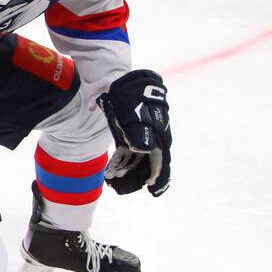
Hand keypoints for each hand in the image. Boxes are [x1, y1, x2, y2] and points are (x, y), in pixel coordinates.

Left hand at [97, 69, 171, 196]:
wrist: (120, 80)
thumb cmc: (129, 96)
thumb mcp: (132, 112)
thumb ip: (138, 130)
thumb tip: (144, 148)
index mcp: (158, 134)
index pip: (162, 160)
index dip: (159, 177)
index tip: (153, 191)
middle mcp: (152, 138)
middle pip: (148, 163)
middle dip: (137, 177)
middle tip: (122, 188)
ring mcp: (140, 137)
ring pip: (136, 160)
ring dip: (126, 171)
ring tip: (113, 180)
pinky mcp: (128, 135)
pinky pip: (126, 153)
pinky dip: (119, 162)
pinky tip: (110, 170)